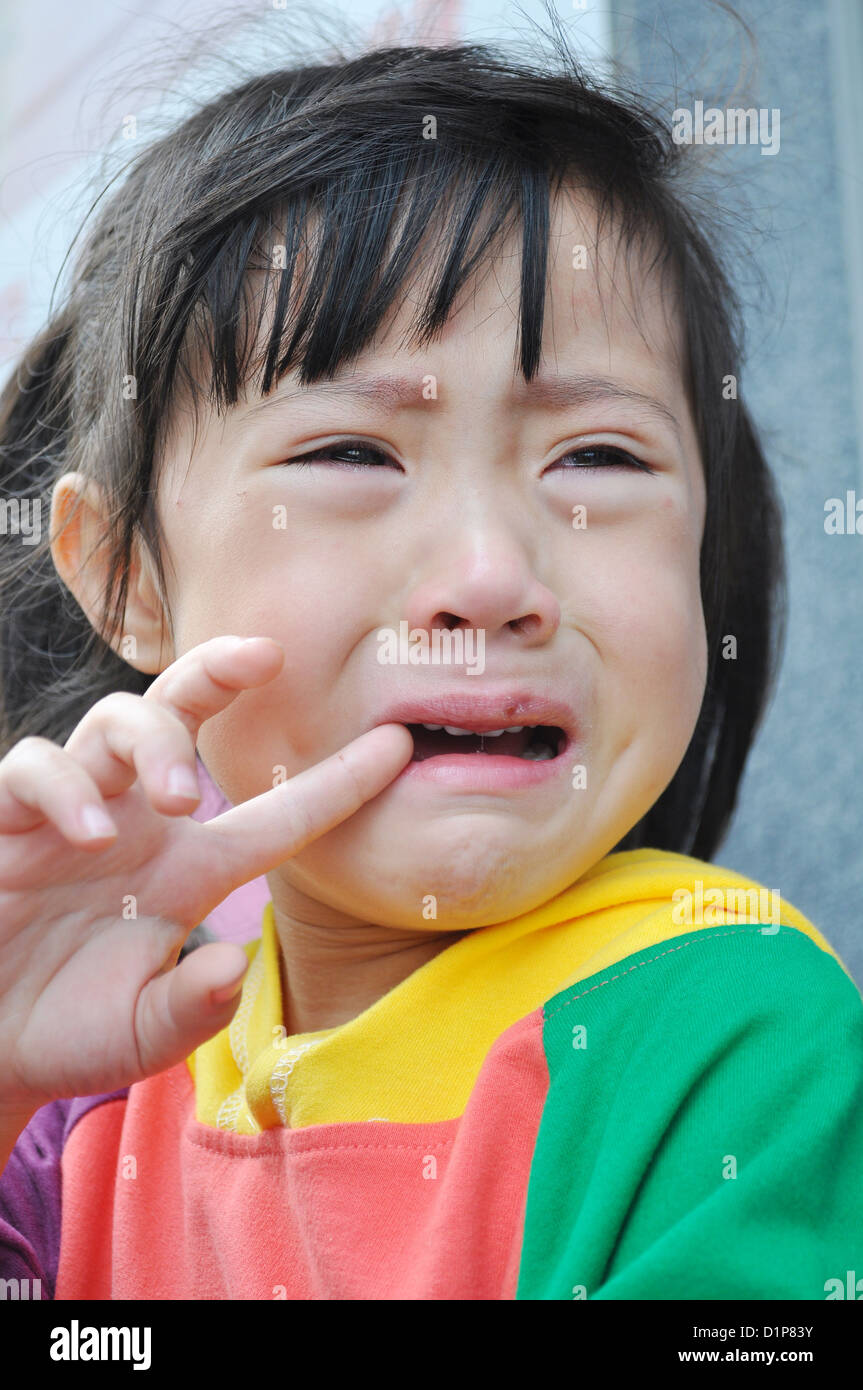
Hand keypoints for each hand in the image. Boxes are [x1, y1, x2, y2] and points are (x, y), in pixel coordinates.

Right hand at [0, 636, 412, 1113]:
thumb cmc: (65, 1034)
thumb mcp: (142, 1035)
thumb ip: (192, 1010)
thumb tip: (234, 966)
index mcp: (189, 870)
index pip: (276, 815)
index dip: (338, 781)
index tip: (398, 745)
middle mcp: (140, 823)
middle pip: (181, 710)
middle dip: (222, 668)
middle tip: (266, 660)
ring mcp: (73, 813)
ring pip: (116, 722)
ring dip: (156, 743)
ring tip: (180, 800)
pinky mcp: (8, 818)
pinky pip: (37, 767)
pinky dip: (67, 787)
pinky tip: (91, 832)